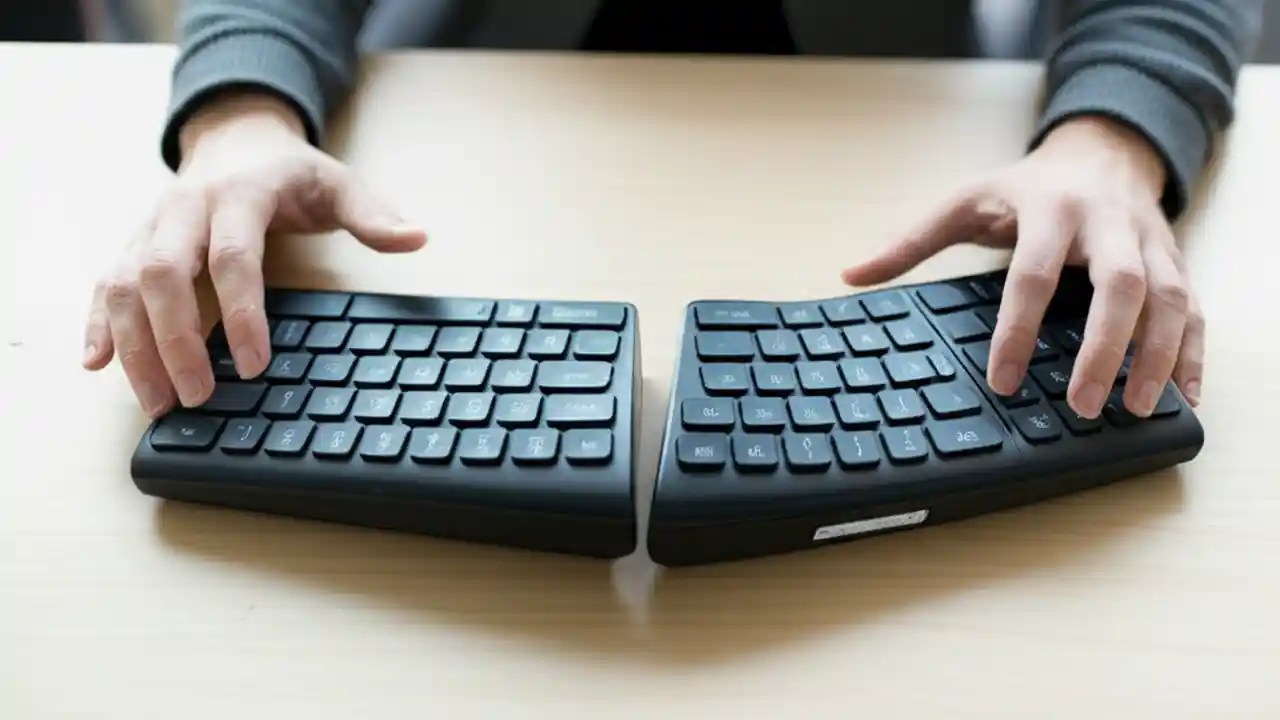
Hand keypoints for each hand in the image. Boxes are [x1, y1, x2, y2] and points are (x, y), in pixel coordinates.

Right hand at [82, 91, 426, 416]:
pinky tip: (96, 364)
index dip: (242, 313)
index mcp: (239, 194)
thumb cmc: (289, 171)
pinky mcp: (133, 243)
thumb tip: (418, 237)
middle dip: (176, 339)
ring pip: (124, 283)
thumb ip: (373, 215)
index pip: (233, 258)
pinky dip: (98, 323)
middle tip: (197, 397)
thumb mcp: (337, 183)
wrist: (235, 137)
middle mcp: (185, 209)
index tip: (254, 364)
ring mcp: (152, 226)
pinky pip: (105, 282)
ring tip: (155, 403)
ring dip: (134, 345)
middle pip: (164, 274)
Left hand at [841, 116, 1202, 418]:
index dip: (1016, 330)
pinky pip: (1195, 309)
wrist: (1101, 150)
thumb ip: (911, 243)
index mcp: (1050, 210)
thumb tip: (852, 276)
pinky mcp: (1176, 262)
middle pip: (1120, 284)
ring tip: (1136, 408)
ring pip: (1168, 298)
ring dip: (1157, 355)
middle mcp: (1107, 225)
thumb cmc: (1027, 187)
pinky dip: (1192, 353)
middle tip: (1082, 404)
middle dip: (1105, 347)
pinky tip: (1181, 397)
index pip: (1031, 276)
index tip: (1000, 379)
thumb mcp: (965, 203)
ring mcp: (1151, 242)